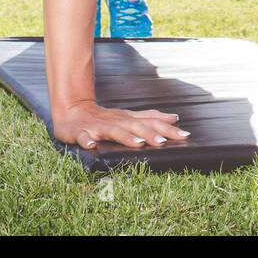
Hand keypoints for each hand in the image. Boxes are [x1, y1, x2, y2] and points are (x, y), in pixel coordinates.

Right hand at [52, 100, 189, 149]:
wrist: (72, 111)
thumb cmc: (104, 118)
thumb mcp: (129, 116)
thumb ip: (150, 117)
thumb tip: (175, 117)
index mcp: (127, 119)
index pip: (150, 122)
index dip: (167, 128)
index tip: (185, 135)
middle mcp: (116, 121)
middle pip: (135, 126)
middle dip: (150, 133)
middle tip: (164, 142)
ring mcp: (98, 127)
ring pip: (113, 131)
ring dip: (125, 137)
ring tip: (138, 143)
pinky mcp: (80, 132)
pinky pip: (82, 137)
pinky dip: (87, 140)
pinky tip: (91, 145)